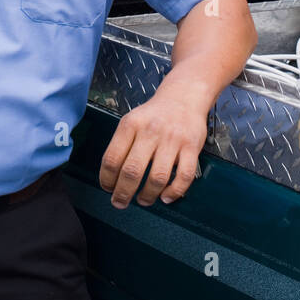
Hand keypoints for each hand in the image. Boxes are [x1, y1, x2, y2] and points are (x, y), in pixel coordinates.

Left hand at [98, 85, 207, 209]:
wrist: (184, 96)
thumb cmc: (154, 114)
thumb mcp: (131, 121)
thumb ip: (122, 145)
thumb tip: (112, 178)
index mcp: (130, 125)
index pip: (112, 158)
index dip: (107, 179)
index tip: (107, 188)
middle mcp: (151, 131)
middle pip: (132, 171)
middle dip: (123, 193)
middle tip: (120, 202)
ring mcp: (173, 140)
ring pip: (158, 178)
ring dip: (147, 196)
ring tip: (143, 200)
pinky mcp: (192, 147)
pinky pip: (184, 176)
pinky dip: (174, 192)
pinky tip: (165, 197)